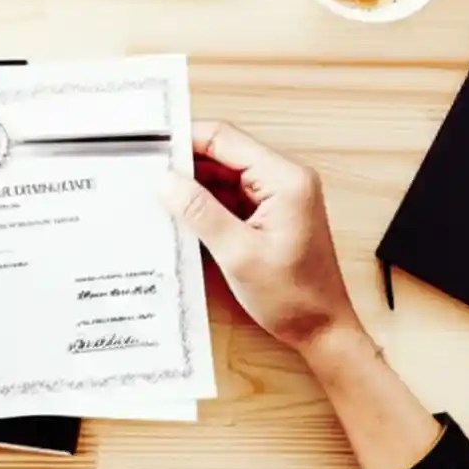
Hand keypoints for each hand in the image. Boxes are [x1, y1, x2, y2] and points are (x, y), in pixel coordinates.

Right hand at [162, 121, 362, 354]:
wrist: (322, 330)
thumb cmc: (292, 297)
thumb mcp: (238, 254)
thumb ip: (200, 212)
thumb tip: (166, 181)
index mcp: (284, 179)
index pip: (225, 139)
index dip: (185, 139)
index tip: (151, 149)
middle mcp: (285, 179)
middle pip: (224, 153)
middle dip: (186, 163)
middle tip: (146, 176)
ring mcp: (278, 195)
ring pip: (224, 174)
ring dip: (194, 185)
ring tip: (158, 196)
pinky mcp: (271, 213)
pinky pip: (231, 195)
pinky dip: (206, 203)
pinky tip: (182, 214)